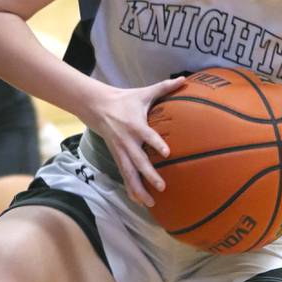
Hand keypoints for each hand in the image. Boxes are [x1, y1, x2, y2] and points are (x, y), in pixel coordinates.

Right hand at [85, 76, 187, 206]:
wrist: (97, 106)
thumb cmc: (125, 100)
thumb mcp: (143, 93)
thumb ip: (164, 87)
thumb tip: (184, 79)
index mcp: (135, 124)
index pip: (147, 135)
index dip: (156, 143)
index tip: (167, 153)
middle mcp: (127, 140)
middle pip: (138, 160)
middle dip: (148, 174)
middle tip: (162, 186)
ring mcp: (121, 150)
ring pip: (129, 173)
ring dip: (138, 188)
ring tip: (150, 203)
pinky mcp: (116, 156)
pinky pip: (124, 175)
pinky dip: (130, 188)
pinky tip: (138, 201)